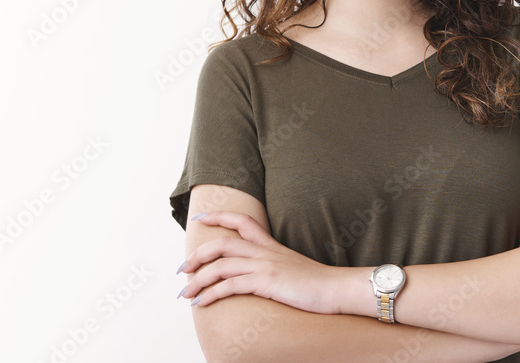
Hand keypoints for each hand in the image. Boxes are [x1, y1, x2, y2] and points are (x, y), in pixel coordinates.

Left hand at [178, 210, 346, 312]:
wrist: (336, 288)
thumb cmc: (317, 283)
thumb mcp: (293, 267)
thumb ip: (275, 265)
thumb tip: (260, 274)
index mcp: (270, 245)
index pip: (242, 221)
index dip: (219, 216)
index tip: (201, 218)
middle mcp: (264, 252)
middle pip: (222, 244)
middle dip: (198, 255)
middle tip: (183, 269)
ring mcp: (265, 266)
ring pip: (221, 266)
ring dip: (198, 279)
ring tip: (185, 293)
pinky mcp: (267, 283)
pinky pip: (230, 286)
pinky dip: (211, 294)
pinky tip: (201, 303)